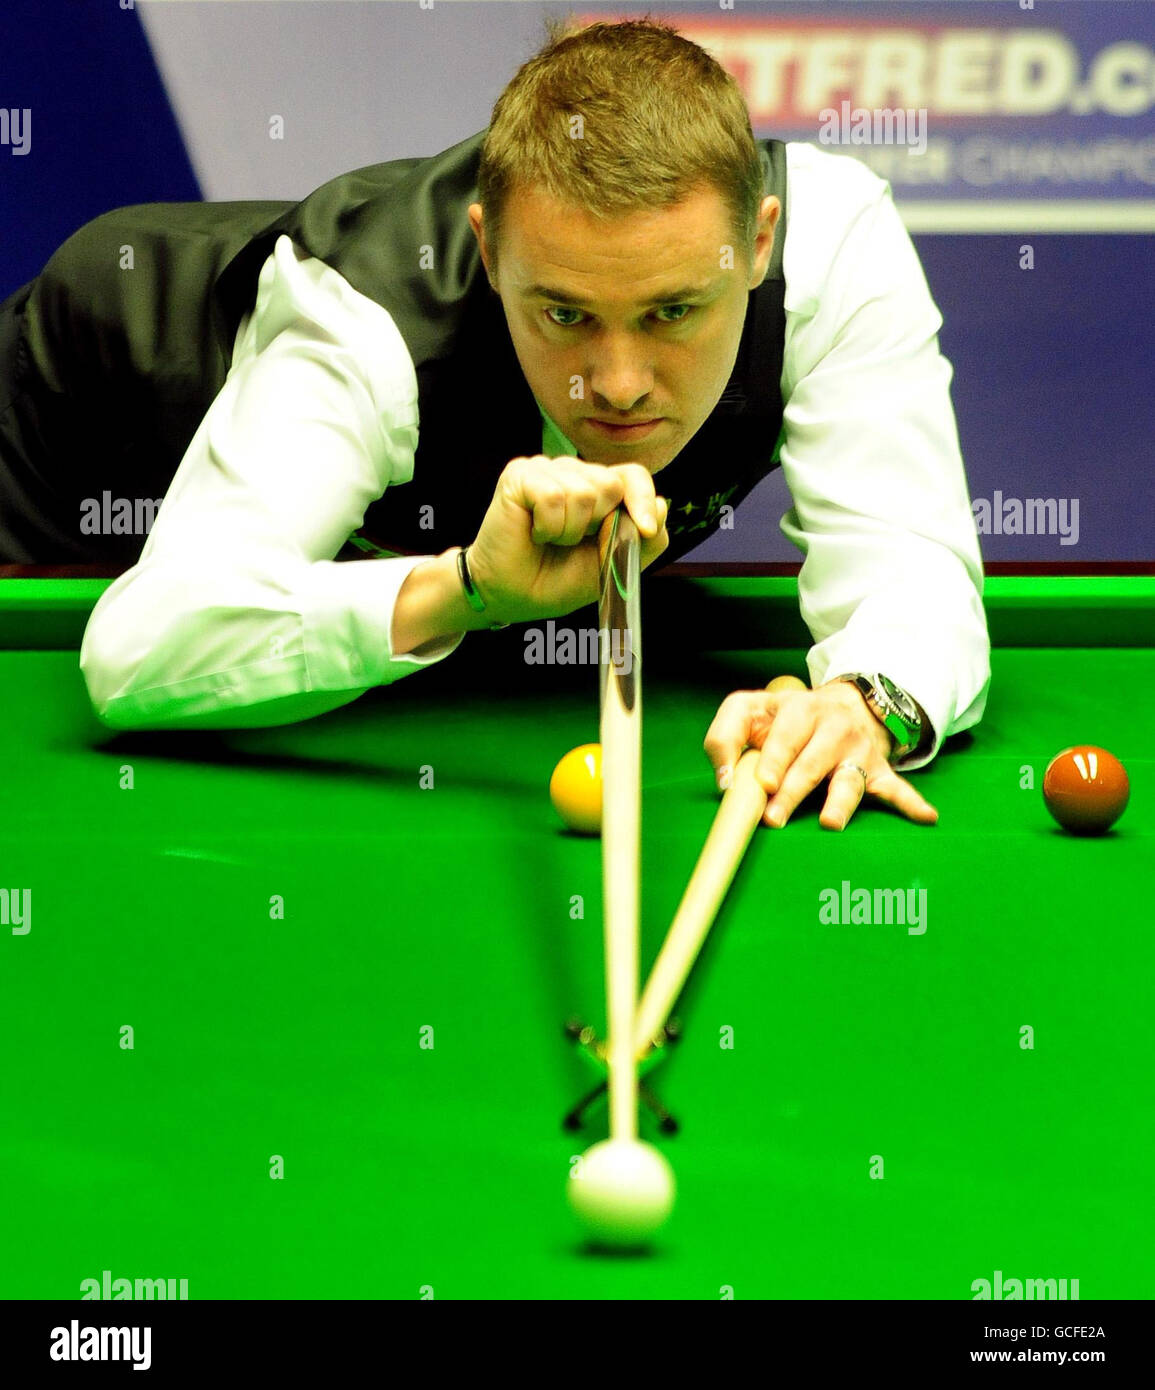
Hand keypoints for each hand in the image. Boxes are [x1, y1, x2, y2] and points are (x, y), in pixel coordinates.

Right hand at [464, 455, 668, 623]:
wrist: (513, 597)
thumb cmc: (556, 580)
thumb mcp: (612, 566)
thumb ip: (645, 542)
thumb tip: (663, 505)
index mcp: (599, 491)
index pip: (633, 476)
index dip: (643, 498)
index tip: (646, 528)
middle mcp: (574, 474)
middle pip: (610, 484)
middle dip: (597, 525)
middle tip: (571, 542)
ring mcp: (546, 470)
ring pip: (583, 492)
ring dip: (569, 531)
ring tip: (550, 539)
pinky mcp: (520, 475)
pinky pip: (553, 497)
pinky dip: (549, 526)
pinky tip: (535, 533)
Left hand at [703, 679, 937, 829]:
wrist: (842, 704)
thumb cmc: (783, 717)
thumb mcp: (748, 711)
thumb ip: (724, 738)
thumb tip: (723, 782)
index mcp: (798, 711)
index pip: (786, 735)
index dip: (776, 758)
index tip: (766, 783)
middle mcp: (832, 729)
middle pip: (813, 763)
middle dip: (794, 790)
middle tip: (775, 818)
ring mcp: (857, 751)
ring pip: (850, 779)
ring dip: (840, 802)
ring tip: (831, 821)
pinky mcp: (877, 770)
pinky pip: (896, 787)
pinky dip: (911, 803)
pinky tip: (926, 817)